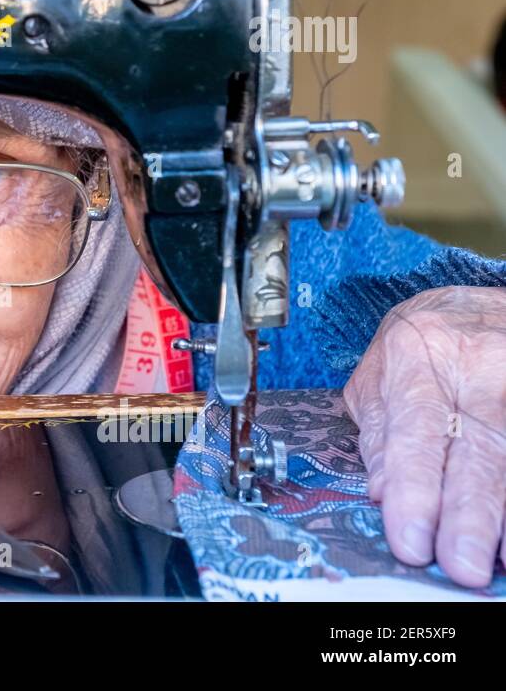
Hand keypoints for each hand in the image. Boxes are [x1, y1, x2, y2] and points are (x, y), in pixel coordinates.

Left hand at [344, 286, 505, 587]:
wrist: (475, 306)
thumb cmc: (419, 346)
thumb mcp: (379, 374)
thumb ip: (379, 433)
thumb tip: (382, 492)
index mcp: (417, 359)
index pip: (416, 434)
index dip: (415, 492)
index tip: (411, 541)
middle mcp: (476, 369)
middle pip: (477, 451)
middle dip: (469, 515)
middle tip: (461, 565)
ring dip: (505, 514)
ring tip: (499, 559)